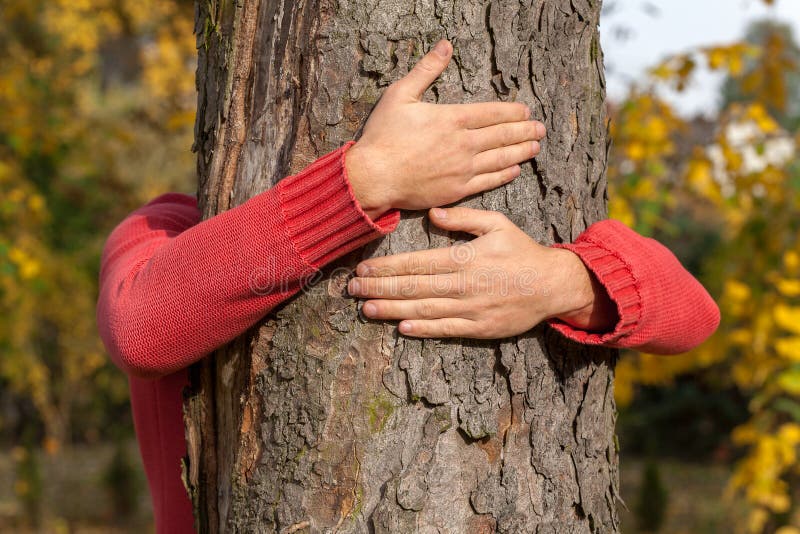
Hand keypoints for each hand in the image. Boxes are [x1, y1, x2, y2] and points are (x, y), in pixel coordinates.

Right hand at [346, 40, 545, 218]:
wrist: (374, 177)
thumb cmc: (383, 136)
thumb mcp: (400, 94)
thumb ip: (426, 70)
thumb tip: (445, 45)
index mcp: (453, 118)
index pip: (493, 113)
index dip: (513, 111)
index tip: (525, 110)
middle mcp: (464, 143)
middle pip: (503, 135)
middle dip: (524, 130)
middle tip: (540, 128)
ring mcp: (462, 168)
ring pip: (501, 158)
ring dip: (521, 151)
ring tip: (535, 146)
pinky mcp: (457, 189)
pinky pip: (488, 181)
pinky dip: (504, 174)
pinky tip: (515, 169)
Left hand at [346, 207, 617, 338]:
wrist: (552, 285)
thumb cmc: (521, 251)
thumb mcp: (497, 224)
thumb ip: (464, 218)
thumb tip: (433, 214)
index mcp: (464, 258)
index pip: (416, 263)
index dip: (386, 266)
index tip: (363, 268)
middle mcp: (463, 284)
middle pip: (413, 287)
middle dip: (379, 288)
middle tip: (351, 290)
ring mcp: (470, 308)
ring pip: (423, 309)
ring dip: (392, 309)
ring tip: (366, 309)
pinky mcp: (479, 327)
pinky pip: (446, 329)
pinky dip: (423, 329)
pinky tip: (401, 327)